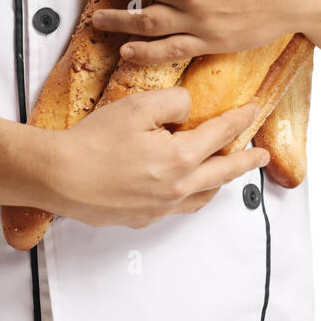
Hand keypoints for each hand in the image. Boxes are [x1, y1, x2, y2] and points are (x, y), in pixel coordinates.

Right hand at [49, 86, 268, 228]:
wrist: (60, 176)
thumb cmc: (94, 141)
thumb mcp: (138, 106)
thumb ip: (173, 102)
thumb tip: (188, 110)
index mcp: (180, 158)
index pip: (221, 134)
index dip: (240, 120)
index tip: (253, 111)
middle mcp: (177, 188)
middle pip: (223, 172)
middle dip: (245, 160)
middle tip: (261, 155)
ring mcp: (160, 207)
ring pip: (203, 196)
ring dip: (220, 181)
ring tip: (226, 171)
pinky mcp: (142, 218)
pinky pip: (178, 207)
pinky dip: (192, 195)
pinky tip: (185, 188)